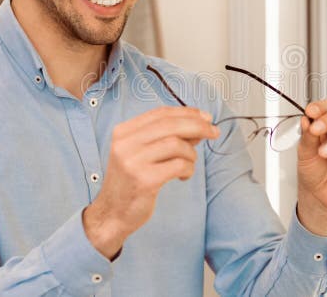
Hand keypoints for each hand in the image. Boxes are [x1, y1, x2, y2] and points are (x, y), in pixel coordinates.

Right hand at [82, 106, 218, 258]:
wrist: (112, 213)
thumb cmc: (132, 181)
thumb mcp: (144, 153)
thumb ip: (168, 137)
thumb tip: (200, 125)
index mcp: (124, 132)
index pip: (161, 113)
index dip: (187, 112)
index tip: (206, 117)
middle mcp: (125, 143)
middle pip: (171, 124)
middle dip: (198, 126)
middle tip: (214, 132)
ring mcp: (133, 161)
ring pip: (176, 144)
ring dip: (191, 154)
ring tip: (189, 163)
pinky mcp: (144, 180)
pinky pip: (178, 165)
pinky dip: (188, 169)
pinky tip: (183, 176)